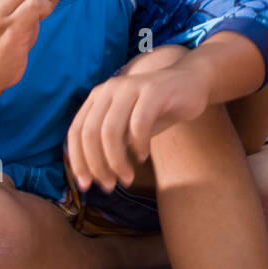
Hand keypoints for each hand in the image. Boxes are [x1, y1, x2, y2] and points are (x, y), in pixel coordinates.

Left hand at [67, 53, 205, 191]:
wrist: (191, 82)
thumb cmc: (157, 109)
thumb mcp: (128, 127)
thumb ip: (110, 143)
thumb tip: (93, 174)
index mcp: (97, 97)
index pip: (76, 131)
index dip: (77, 160)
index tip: (86, 185)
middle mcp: (109, 89)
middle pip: (90, 133)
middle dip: (97, 165)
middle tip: (109, 185)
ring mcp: (130, 87)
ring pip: (110, 131)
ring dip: (117, 161)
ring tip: (127, 177)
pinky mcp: (153, 90)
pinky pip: (138, 124)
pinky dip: (138, 145)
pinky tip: (143, 156)